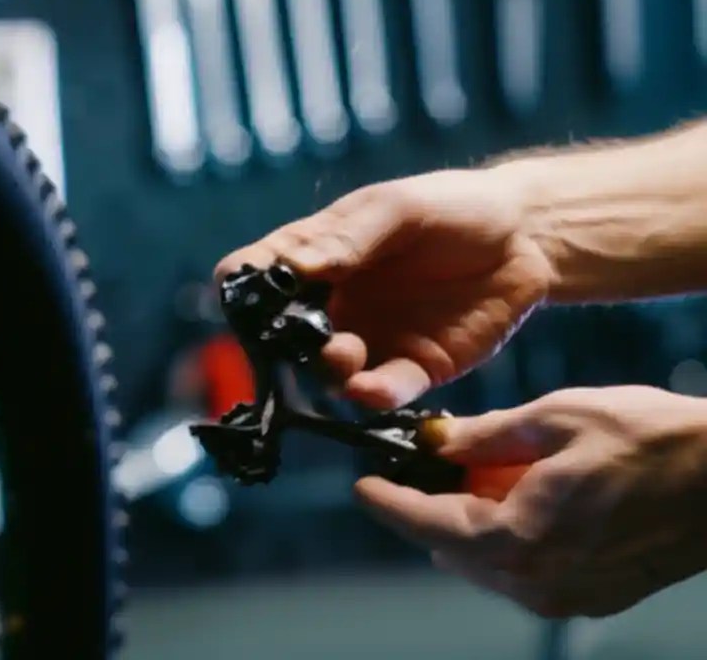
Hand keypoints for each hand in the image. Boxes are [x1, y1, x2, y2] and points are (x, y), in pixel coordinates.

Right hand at [216, 169, 554, 408]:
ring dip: (329, 370)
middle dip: (282, 344)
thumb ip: (348, 238)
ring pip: (329, 372)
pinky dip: (374, 396)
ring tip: (344, 357)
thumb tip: (291, 267)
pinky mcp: (414, 369)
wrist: (527, 235)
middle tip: (300, 337)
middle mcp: (332, 304)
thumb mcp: (397, 208)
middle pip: (282, 335)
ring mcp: (370, 339)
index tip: (248, 300)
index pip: (253, 275)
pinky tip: (374, 389)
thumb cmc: (453, 207)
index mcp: (314, 256)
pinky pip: (384, 392)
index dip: (240, 291)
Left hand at [356, 385, 706, 617]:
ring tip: (505, 469)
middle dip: (438, 503)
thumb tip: (434, 443)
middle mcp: (536, 582)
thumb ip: (483, 438)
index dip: (388, 502)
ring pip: (486, 561)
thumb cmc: (653, 441)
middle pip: (452, 547)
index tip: (363, 485)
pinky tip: (534, 494)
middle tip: (447, 457)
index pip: (427, 525)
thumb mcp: (555, 418)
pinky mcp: (589, 596)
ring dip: (476, 519)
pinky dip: (512, 534)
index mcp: (520, 538)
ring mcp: (565, 597)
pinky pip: (524, 570)